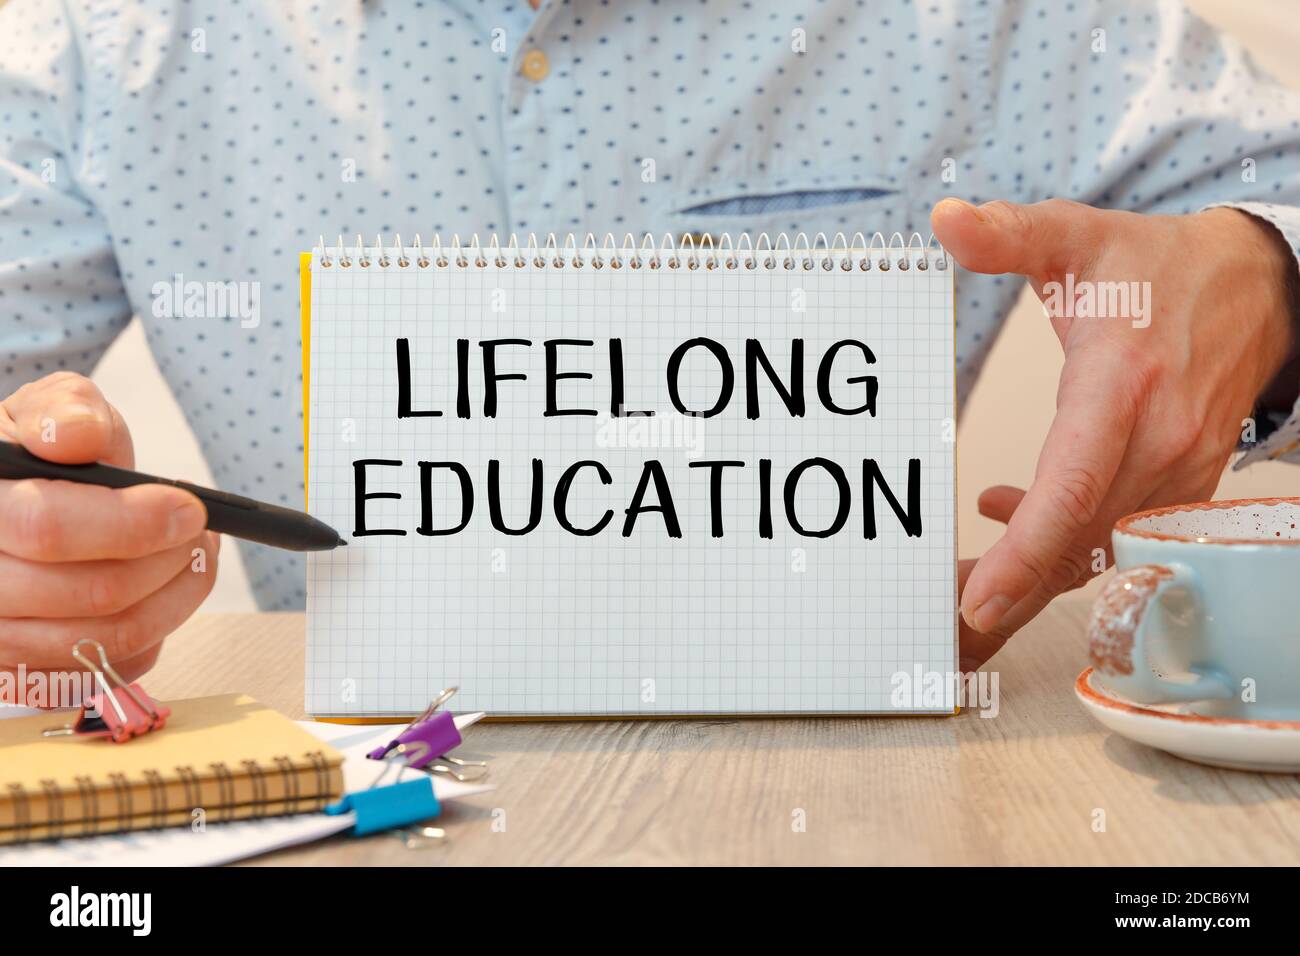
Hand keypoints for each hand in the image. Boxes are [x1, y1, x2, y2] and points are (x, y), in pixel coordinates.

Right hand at [0, 373, 218, 700]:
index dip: (131, 522)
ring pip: (108, 639)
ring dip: (174, 597)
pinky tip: (162, 591)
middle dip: (168, 560)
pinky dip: (153, 633)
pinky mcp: (23, 673)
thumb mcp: (48, 411)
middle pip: (91, 593)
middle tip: (200, 531)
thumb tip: (79, 435)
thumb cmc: (40, 452)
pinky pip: (108, 671)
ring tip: (193, 554)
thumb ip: (64, 411)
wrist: (16, 499)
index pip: (47, 528)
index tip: (189, 509)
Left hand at [933, 199, 1296, 668]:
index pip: (1069, 487)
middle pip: (1077, 541)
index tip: (977, 602)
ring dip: (1030, 571)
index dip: (1022, 552)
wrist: (1256, 286)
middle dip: (1010, 589)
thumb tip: (945, 219)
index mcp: (1122, 387)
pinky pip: (1114, 534)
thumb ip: (1008, 234)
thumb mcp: (1075, 236)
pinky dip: (1059, 541)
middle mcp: (1158, 443)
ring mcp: (1176, 472)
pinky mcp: (1180, 485)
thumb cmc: (1154, 267)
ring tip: (963, 579)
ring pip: (1096, 549)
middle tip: (946, 620)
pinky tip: (1004, 509)